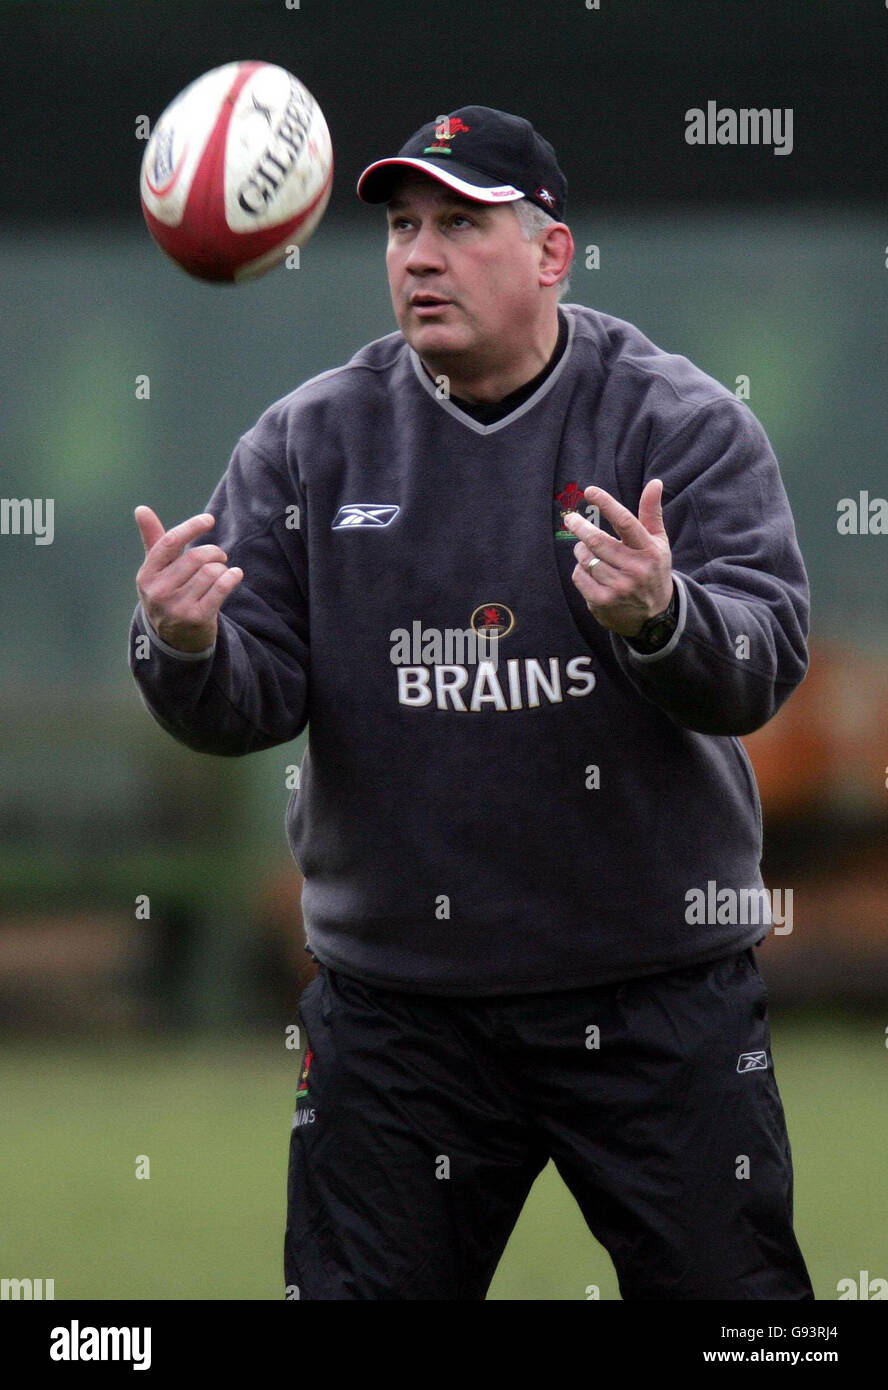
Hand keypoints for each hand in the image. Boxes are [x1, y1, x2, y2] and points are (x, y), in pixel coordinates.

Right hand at [134, 505, 242, 652]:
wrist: (174, 640)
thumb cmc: (167, 594)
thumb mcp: (156, 571)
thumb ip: (153, 540)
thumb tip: (141, 508)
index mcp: (147, 575)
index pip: (170, 543)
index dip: (191, 527)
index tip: (209, 520)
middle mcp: (158, 592)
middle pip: (196, 557)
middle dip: (213, 552)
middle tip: (219, 556)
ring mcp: (177, 607)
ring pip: (211, 572)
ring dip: (222, 568)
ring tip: (221, 571)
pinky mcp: (197, 618)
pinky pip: (220, 589)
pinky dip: (232, 578)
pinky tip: (235, 575)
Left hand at [563, 480, 672, 637]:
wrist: (654, 616)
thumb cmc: (652, 569)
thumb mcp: (657, 542)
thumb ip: (652, 513)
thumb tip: (655, 482)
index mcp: (650, 551)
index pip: (625, 521)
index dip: (606, 504)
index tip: (589, 491)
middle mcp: (636, 569)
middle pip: (598, 541)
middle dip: (580, 527)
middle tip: (570, 519)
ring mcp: (619, 587)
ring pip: (586, 558)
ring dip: (581, 551)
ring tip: (587, 550)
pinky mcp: (603, 602)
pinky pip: (579, 576)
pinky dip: (579, 569)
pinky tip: (588, 570)